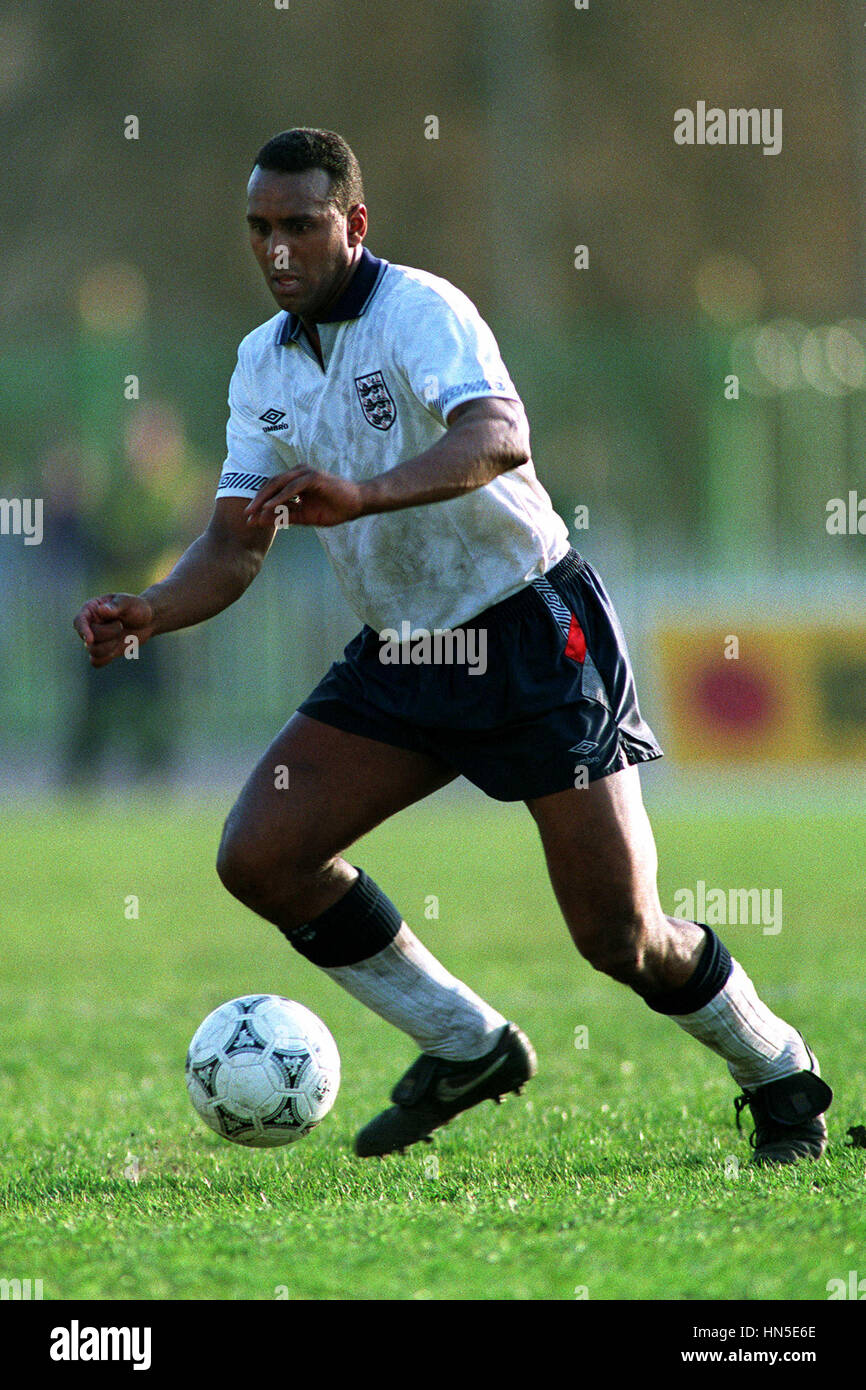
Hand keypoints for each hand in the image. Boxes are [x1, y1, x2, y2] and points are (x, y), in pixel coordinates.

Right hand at [72, 593, 154, 666]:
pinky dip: (107, 658)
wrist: (147, 621)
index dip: (82, 631)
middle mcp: (89, 625)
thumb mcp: (128, 603)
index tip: (90, 639)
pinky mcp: (103, 651)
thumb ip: (115, 606)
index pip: (79, 621)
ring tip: (120, 635)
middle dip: (109, 633)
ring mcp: (95, 639)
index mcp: (91, 609)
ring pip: (93, 651)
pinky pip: (97, 662)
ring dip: (111, 646)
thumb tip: (100, 610)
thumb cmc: (136, 608)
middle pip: (89, 639)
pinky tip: (117, 648)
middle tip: (120, 624)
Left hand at [244, 468, 365, 528]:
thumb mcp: (305, 517)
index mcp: (296, 481)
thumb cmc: (334, 509)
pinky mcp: (313, 477)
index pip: (273, 490)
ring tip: (254, 510)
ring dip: (265, 498)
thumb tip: (264, 521)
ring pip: (279, 484)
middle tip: (246, 514)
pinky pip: (292, 488)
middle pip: (272, 484)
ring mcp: (305, 473)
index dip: (260, 503)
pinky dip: (280, 497)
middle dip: (258, 499)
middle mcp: (298, 473)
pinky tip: (270, 506)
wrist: (356, 505)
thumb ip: (286, 517)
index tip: (249, 518)